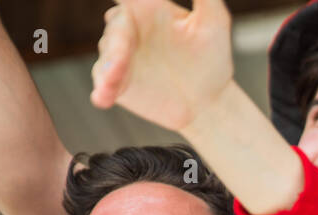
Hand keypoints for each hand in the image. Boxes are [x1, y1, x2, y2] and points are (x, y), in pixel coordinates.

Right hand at [90, 0, 233, 131]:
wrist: (207, 102)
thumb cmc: (212, 57)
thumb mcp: (214, 23)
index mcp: (148, 7)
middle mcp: (129, 27)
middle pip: (117, 25)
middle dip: (119, 34)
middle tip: (122, 44)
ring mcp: (119, 54)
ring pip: (108, 52)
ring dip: (110, 64)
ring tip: (116, 75)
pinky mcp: (114, 81)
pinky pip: (103, 81)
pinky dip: (103, 88)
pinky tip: (102, 98)